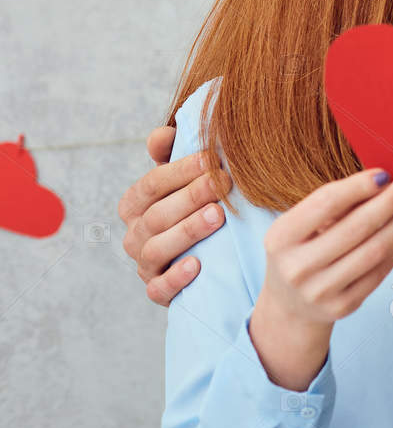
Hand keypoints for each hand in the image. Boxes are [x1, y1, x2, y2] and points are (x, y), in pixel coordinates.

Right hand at [118, 127, 232, 305]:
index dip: (178, 170)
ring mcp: (145, 265)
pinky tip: (197, 265)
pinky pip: (159, 289)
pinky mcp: (159, 292)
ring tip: (218, 216)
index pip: (150, 185)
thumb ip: (172, 155)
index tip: (211, 158)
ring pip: (156, 249)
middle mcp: (135, 235)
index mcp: (136, 205)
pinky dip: (176, 278)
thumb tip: (161, 135)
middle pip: (156, 215)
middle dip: (190, 197)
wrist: (212, 260)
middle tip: (222, 183)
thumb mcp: (186, 180)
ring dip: (187, 231)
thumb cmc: (197, 208)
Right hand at [249, 168, 392, 390]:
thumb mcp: (301, 226)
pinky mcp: (343, 306)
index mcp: (280, 238)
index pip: (325, 204)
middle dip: (390, 201)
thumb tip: (383, 181)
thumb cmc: (300, 251)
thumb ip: (335, 205)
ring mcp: (320, 291)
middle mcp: (297, 267)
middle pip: (356, 227)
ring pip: (373, 250)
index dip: (358, 186)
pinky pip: (380, 271)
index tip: (385, 173)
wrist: (290, 304)